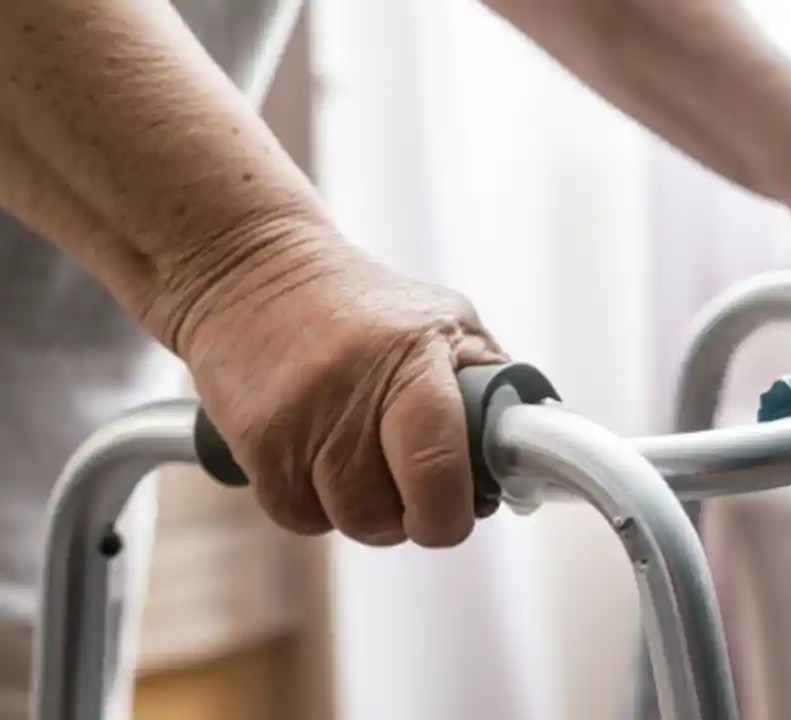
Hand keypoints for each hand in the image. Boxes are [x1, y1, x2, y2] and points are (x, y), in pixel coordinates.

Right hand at [166, 237, 506, 546]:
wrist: (251, 271)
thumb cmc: (363, 303)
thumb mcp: (447, 320)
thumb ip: (489, 385)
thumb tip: (526, 453)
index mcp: (414, 358)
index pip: (437, 465)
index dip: (451, 514)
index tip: (460, 514)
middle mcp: (351, 391)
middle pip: (389, 514)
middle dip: (411, 516)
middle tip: (414, 486)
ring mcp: (297, 422)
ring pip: (346, 522)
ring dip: (364, 511)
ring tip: (365, 459)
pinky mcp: (255, 445)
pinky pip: (298, 518)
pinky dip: (315, 504)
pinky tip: (320, 457)